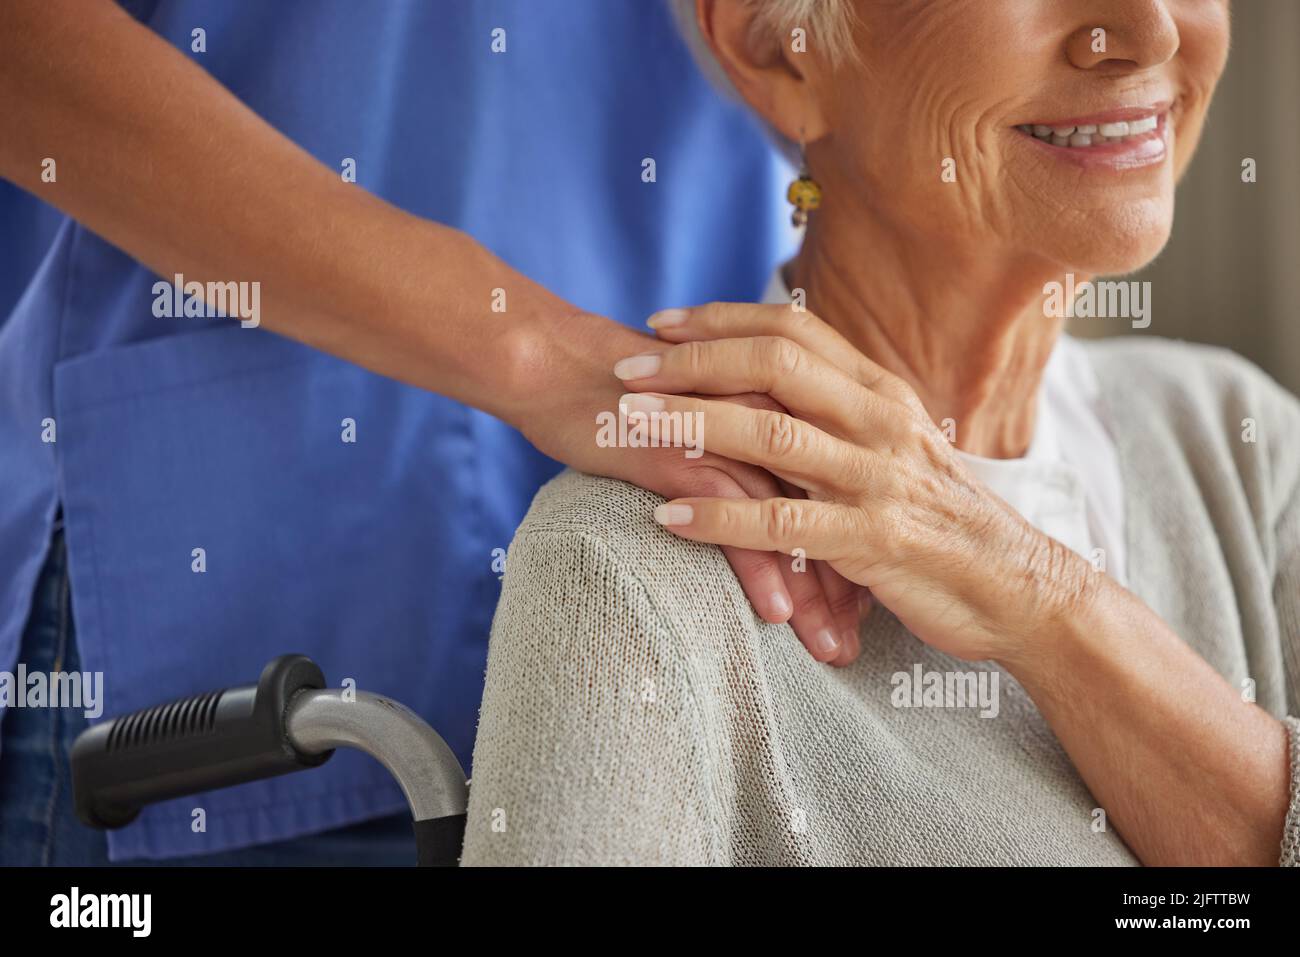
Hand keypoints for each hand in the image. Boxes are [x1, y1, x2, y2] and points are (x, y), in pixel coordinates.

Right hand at [506, 310, 862, 663]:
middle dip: (854, 578)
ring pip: (794, 520)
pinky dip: (761, 569)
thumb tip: (758, 491)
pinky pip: (736, 520)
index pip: (842, 481)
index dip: (860, 542)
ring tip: (829, 647)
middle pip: (832, 506)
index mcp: (782, 401)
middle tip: (860, 638)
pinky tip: (777, 614)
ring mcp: (732, 435)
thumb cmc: (625, 395)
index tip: (870, 603)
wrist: (554, 362)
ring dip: (817, 591)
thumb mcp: (703, 412)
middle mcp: (770, 415)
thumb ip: (741, 441)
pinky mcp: (688, 456)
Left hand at [617, 303, 1097, 663]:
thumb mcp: (896, 447)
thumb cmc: (941, 518)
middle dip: (693, 361)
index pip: (794, 329)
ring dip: (692, 426)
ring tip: (629, 425)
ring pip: (773, 436)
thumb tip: (771, 384)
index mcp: (881, 391)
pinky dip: (721, 517)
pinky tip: (669, 516)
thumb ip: (839, 413)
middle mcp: (879, 421)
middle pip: (775, 366)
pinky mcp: (873, 541)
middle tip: (625, 368)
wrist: (1015, 586)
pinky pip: (783, 524)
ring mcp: (877, 479)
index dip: (723, 320)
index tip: (661, 322)